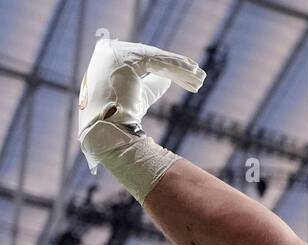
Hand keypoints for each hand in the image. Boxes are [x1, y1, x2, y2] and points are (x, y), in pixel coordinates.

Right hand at [77, 38, 204, 171]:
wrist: (109, 130)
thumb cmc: (122, 118)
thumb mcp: (140, 96)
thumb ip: (151, 84)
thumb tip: (167, 79)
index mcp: (106, 58)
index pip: (142, 57)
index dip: (165, 66)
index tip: (185, 74)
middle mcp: (107, 51)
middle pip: (150, 56)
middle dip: (176, 67)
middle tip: (198, 75)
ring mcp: (114, 54)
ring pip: (156, 58)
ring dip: (181, 68)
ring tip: (200, 77)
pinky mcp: (126, 61)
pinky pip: (157, 61)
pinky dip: (177, 67)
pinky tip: (193, 72)